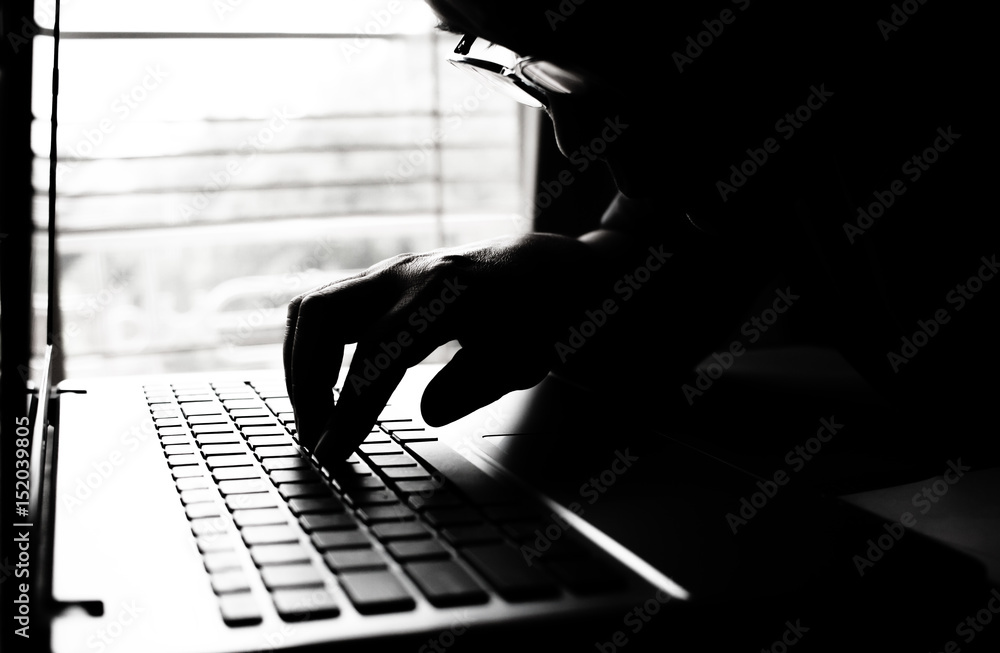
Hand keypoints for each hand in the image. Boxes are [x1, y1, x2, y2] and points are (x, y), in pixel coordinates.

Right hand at [284, 232, 604, 462]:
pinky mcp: (375, 283)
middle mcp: (407, 275)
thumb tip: (427, 412)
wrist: (539, 272)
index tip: (331, 452)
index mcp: (447, 294)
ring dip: (300, 366)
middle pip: (322, 316)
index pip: (379, 352)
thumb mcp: (524, 358)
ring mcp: (386, 273)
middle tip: (315, 438)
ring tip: (314, 420)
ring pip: (311, 308)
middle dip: (307, 382)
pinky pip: (321, 309)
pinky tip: (320, 391)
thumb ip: (476, 385)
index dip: (350, 406)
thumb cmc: (535, 318)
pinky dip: (309, 350)